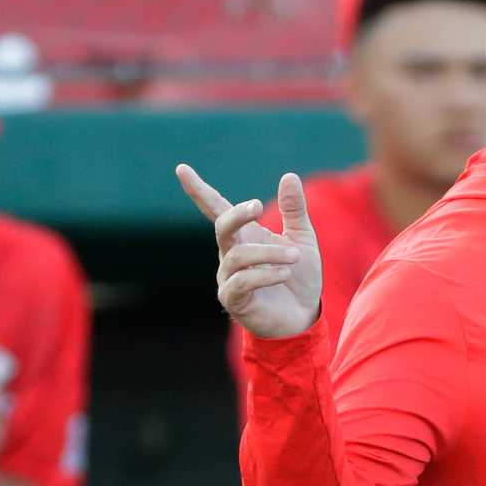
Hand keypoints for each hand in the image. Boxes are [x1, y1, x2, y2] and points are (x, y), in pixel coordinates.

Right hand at [176, 164, 322, 338]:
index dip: (198, 190)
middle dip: (237, 214)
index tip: (182, 168)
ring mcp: (228, 277)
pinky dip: (265, 275)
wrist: (304, 316)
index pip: (216, 208)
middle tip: (258, 206)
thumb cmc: (298, 277)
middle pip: (222, 226)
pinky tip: (284, 274)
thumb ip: (294, 210)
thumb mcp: (302, 239)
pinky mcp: (233, 300)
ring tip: (295, 257)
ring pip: (238, 255)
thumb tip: (289, 175)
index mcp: (244, 235)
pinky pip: (242, 282)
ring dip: (269, 253)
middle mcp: (230, 254)